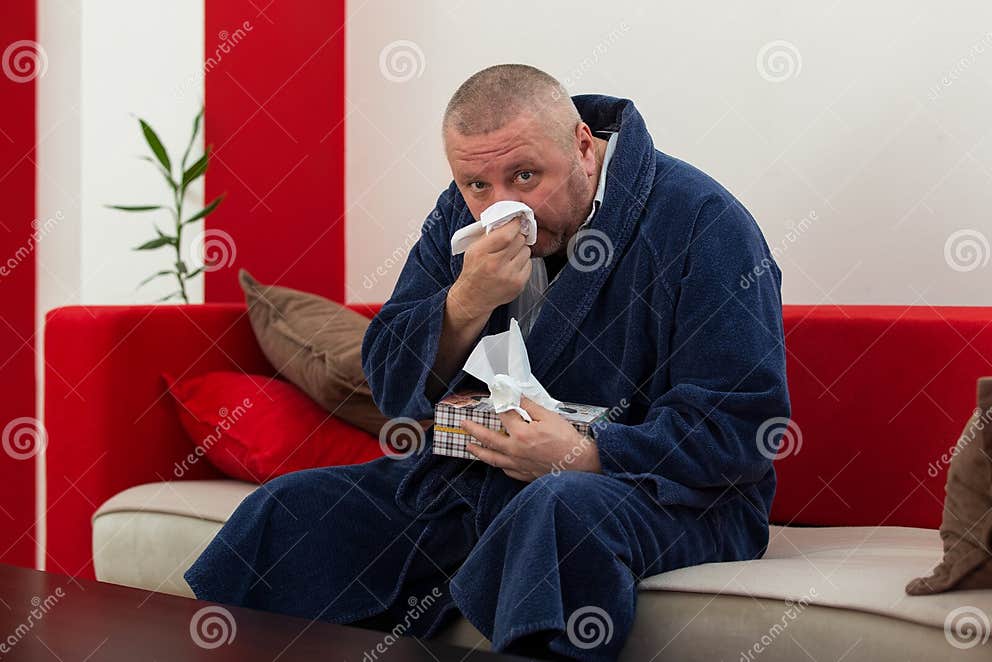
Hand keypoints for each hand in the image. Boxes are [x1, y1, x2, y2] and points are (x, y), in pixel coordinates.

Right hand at [449, 217, 531, 320]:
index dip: (515, 225)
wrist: (473, 298)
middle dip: (517, 236)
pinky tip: (513, 266)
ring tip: (510, 255)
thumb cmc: (474, 270)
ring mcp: (508, 276)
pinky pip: (529, 264)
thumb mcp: (473, 249)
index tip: (517, 221)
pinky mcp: (518, 285)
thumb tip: (509, 220)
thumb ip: (490, 235)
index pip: (506, 234)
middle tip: (512, 239)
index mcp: (481, 252)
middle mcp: (495, 265)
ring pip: (526, 251)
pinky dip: (523, 262)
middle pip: (519, 240)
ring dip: (521, 250)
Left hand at [461, 396, 601, 481]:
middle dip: (473, 430)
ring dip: (479, 451)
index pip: (503, 414)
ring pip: (492, 458)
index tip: (492, 394)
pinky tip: (496, 461)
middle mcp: (515, 450)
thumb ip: (529, 406)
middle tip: (463, 424)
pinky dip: (499, 464)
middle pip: (488, 438)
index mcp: (521, 434)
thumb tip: (516, 395)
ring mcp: (519, 464)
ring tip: (469, 446)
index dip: (497, 402)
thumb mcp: (549, 416)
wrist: (580, 464)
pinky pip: (506, 470)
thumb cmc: (567, 440)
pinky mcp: (525, 474)